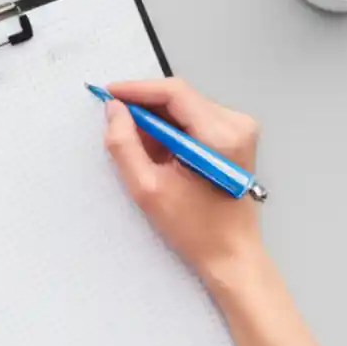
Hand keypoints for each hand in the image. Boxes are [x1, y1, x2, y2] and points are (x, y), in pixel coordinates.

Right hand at [102, 79, 264, 286]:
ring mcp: (239, 130)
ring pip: (184, 107)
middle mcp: (236, 124)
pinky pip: (193, 120)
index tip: (107, 95)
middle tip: (114, 122)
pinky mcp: (235, 138)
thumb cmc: (195, 230)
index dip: (137, 90)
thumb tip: (114, 110)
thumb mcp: (147, 189)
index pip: (174, 93)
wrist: (232, 256)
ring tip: (137, 145)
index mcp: (221, 135)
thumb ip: (124, 144)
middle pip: (179, 98)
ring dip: (156, 120)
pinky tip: (158, 152)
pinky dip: (170, 130)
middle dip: (144, 107)